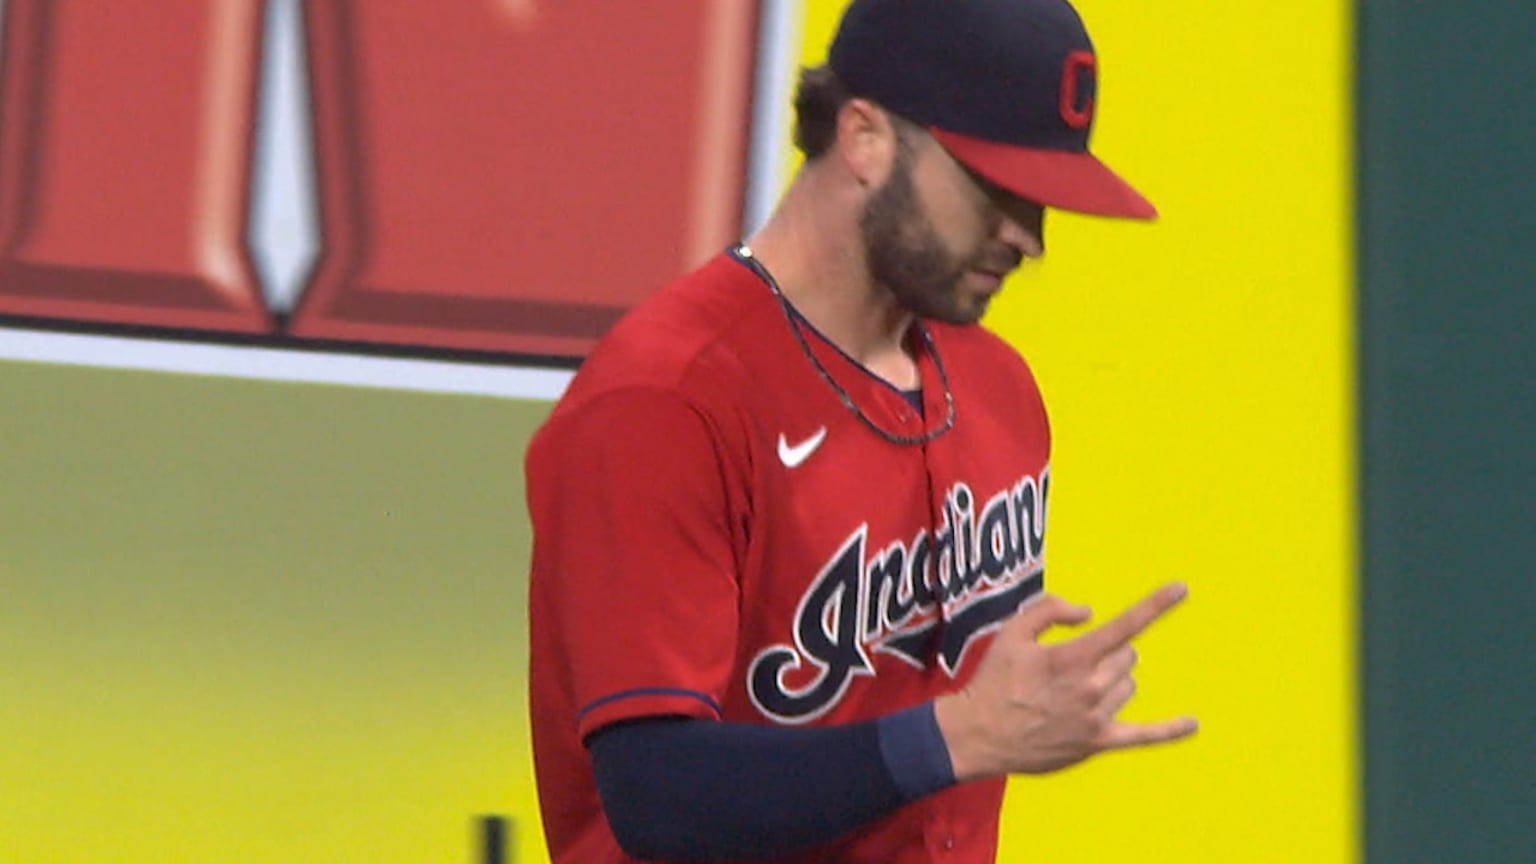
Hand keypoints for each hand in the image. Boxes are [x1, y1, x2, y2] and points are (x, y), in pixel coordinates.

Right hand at [933, 582, 1197, 780]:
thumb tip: (1088, 613)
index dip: (1155, 604)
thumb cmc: (993, 681)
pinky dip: (1169, 730)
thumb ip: (1050, 609)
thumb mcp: (1011, 632)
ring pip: (1128, 685)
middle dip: (1107, 652)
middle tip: (1072, 662)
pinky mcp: (1097, 743)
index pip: (1124, 625)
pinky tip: (1191, 723)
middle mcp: (1091, 686)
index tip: (1181, 587)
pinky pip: (1143, 736)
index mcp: (1073, 657)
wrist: (978, 734)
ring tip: (1073, 690)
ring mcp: (1096, 717)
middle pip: (1126, 657)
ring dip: (1113, 680)